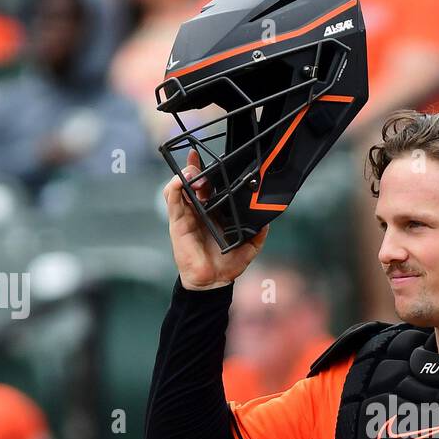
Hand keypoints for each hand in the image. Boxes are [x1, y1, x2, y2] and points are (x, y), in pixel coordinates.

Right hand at [163, 148, 267, 290]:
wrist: (214, 281)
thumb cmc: (228, 264)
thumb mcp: (250, 245)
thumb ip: (258, 231)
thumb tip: (267, 219)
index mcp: (215, 212)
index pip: (210, 186)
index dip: (208, 170)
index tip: (212, 157)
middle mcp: (199, 211)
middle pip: (194, 182)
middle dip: (196, 168)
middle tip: (202, 163)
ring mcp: (187, 215)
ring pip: (181, 187)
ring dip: (185, 175)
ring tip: (193, 171)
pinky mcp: (177, 222)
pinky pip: (172, 200)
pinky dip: (174, 187)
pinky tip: (181, 181)